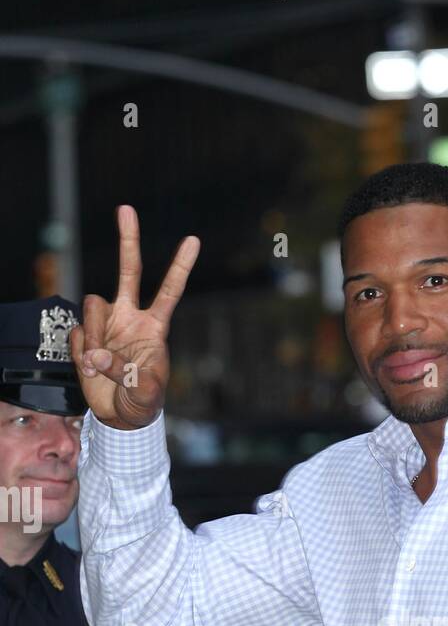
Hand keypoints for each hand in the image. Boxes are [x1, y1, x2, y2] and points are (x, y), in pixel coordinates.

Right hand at [70, 204, 199, 430]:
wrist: (118, 416)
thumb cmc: (141, 402)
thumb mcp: (145, 394)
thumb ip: (128, 375)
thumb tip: (100, 356)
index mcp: (154, 327)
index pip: (169, 291)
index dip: (180, 267)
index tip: (193, 239)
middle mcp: (129, 317)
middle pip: (128, 271)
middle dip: (128, 240)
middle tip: (126, 208)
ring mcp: (105, 324)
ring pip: (92, 305)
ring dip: (92, 335)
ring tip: (97, 365)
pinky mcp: (83, 336)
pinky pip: (76, 332)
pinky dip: (80, 352)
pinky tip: (89, 369)